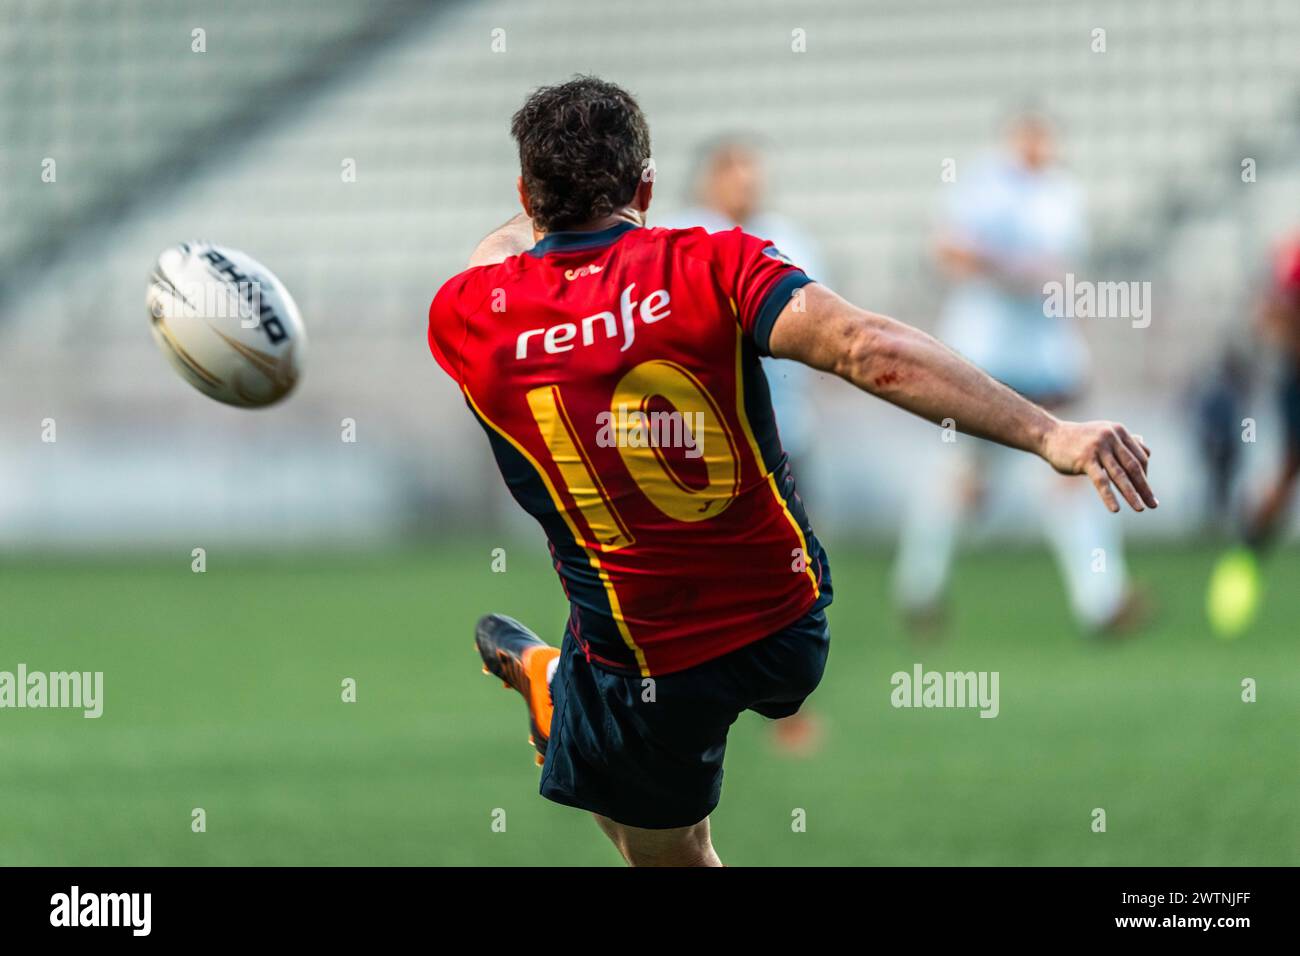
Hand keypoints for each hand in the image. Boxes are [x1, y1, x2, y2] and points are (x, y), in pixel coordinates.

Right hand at [1040, 420, 1157, 512]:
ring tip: (1139, 508)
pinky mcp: (1085, 459)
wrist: (1050, 436)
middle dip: (1144, 488)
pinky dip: (1109, 496)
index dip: (1145, 476)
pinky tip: (1115, 509)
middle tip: (1153, 504)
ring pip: (1119, 475)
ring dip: (1131, 494)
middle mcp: (1111, 437)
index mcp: (1119, 431)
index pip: (1140, 457)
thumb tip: (1146, 452)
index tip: (1145, 491)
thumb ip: (1124, 443)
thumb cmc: (1078, 439)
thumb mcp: (1104, 436)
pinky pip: (1100, 481)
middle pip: (1134, 467)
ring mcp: (1098, 447)